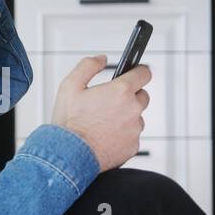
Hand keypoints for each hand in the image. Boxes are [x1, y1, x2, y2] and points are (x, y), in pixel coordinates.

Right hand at [50, 55, 150, 171]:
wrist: (69, 155)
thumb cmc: (69, 123)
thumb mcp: (70, 85)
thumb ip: (88, 65)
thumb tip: (101, 59)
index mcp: (120, 91)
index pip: (144, 73)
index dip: (139, 71)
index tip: (135, 73)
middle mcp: (132, 109)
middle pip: (143, 96)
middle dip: (130, 96)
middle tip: (111, 102)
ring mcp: (134, 129)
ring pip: (137, 118)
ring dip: (126, 117)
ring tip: (104, 122)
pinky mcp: (133, 146)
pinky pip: (132, 136)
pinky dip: (122, 135)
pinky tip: (105, 136)